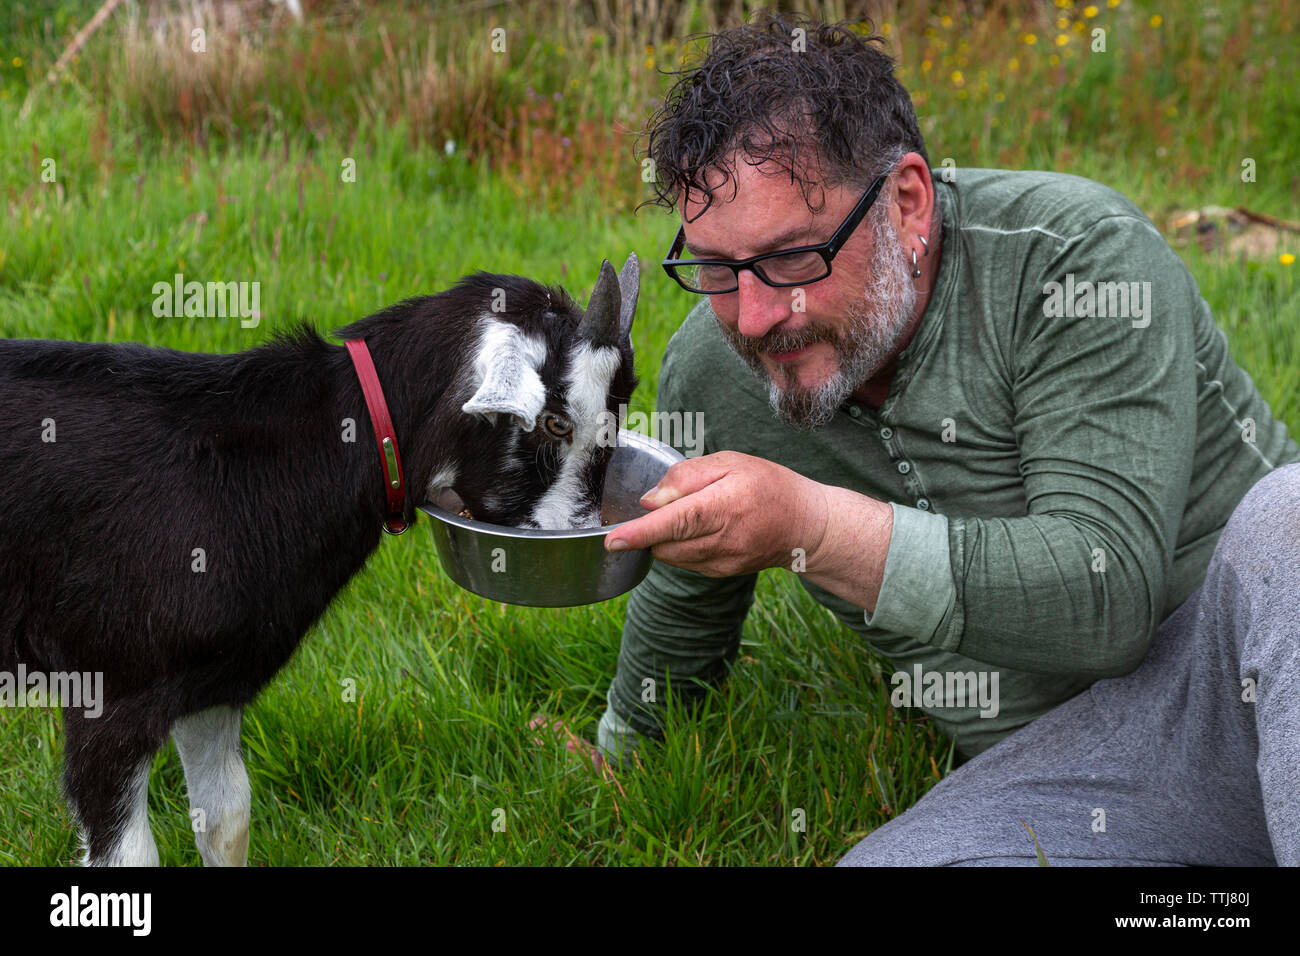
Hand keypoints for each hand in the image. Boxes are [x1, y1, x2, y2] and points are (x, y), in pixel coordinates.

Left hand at [603, 451, 831, 577]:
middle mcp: (723, 540)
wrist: (805, 525)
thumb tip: (650, 500)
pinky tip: (698, 529)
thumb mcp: (731, 462)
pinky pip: (683, 561)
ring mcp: (722, 562)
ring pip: (670, 555)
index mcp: (725, 506)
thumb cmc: (767, 485)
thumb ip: (687, 477)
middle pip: (666, 542)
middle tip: (666, 505)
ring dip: (663, 537)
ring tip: (690, 513)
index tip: (613, 540)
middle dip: (650, 528)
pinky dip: (678, 546)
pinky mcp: (720, 573)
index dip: (642, 532)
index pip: (677, 521)